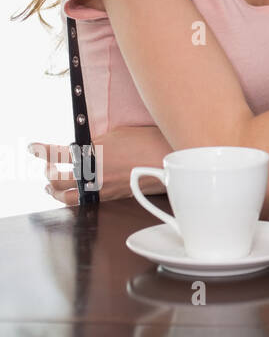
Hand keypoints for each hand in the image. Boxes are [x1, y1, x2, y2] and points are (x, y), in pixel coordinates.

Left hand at [29, 126, 171, 204]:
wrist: (167, 160)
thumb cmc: (146, 142)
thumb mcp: (116, 135)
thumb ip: (96, 143)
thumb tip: (85, 148)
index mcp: (90, 154)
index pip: (56, 154)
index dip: (41, 151)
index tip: (33, 148)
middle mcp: (91, 174)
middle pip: (56, 179)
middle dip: (47, 173)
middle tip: (47, 168)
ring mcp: (99, 188)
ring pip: (67, 197)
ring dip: (55, 192)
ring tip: (50, 188)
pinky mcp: (110, 197)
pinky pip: (84, 201)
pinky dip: (74, 197)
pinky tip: (74, 194)